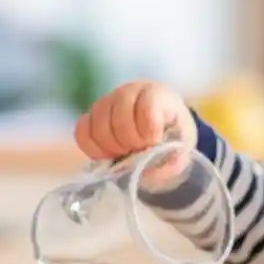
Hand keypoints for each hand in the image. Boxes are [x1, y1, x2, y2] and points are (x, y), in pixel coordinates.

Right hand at [74, 81, 196, 160]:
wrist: (160, 131)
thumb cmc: (172, 136)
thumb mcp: (182, 147)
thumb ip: (172, 160)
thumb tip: (146, 171)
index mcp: (157, 94)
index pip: (147, 109)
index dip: (148, 133)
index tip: (154, 143)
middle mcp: (129, 91)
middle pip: (120, 118)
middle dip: (130, 142)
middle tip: (139, 151)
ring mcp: (106, 102)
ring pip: (98, 125)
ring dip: (112, 147)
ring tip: (125, 153)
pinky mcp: (90, 115)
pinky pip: (82, 131)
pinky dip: (93, 148)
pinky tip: (108, 155)